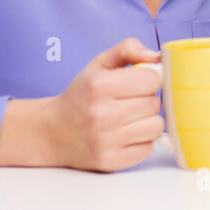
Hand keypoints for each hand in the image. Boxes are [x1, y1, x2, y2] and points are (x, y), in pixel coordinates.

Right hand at [45, 38, 165, 171]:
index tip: (137, 83)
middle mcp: (101, 114)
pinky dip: (141, 142)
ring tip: (129, 118)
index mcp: (99, 85)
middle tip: (130, 102)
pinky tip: (125, 135)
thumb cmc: (82, 95)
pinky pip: (147, 149)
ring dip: (147, 121)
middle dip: (147, 100)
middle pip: (155, 104)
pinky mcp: (109, 162)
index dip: (148, 79)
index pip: (151, 80)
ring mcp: (104, 141)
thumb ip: (128, 48)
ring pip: (155, 127)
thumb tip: (156, 56)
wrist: (52, 132)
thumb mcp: (99, 64)